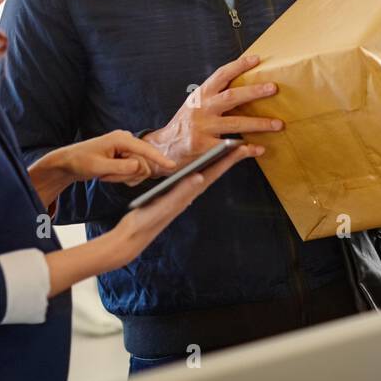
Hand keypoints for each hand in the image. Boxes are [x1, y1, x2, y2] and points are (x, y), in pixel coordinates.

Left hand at [58, 130, 176, 185]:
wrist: (69, 162)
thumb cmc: (80, 161)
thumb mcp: (98, 167)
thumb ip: (120, 167)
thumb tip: (140, 167)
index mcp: (121, 139)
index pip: (145, 149)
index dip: (159, 158)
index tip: (172, 166)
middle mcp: (127, 141)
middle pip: (143, 164)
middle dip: (126, 175)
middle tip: (107, 177)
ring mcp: (127, 149)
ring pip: (139, 170)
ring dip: (123, 177)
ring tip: (106, 175)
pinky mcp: (127, 156)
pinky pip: (135, 171)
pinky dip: (123, 177)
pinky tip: (109, 175)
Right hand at [100, 142, 261, 268]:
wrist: (134, 234)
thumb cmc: (148, 220)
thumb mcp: (164, 205)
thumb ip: (181, 191)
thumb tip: (199, 177)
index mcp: (189, 192)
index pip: (213, 172)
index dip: (228, 159)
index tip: (244, 147)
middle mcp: (190, 192)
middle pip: (213, 171)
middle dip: (229, 158)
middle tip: (247, 146)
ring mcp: (183, 193)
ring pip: (205, 173)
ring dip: (218, 161)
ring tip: (229, 149)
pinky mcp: (174, 193)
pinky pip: (193, 175)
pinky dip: (201, 165)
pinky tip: (200, 161)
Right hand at [144, 54, 282, 166]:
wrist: (163, 147)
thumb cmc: (185, 124)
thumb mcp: (195, 104)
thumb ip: (214, 96)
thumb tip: (241, 84)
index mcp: (201, 95)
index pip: (221, 75)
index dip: (238, 66)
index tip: (256, 59)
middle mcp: (202, 109)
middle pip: (231, 97)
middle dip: (254, 91)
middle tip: (273, 88)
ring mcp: (203, 127)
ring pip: (236, 123)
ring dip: (259, 123)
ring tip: (278, 124)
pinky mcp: (204, 146)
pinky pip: (230, 146)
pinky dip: (247, 148)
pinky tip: (259, 148)